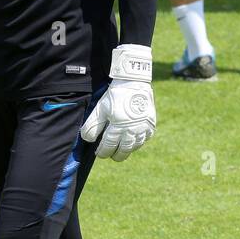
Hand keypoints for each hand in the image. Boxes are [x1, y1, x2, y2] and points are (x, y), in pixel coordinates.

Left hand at [80, 44, 155, 160]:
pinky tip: (133, 142)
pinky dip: (138, 143)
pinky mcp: (151, 124)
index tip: (99, 153)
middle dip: (116, 155)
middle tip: (111, 155)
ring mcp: (144, 127)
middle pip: (124, 149)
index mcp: (118, 125)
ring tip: (121, 150)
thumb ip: (93, 125)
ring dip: (127, 150)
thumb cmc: (115, 96)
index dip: (103, 152)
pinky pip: (145, 139)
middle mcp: (132, 128)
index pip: (109, 145)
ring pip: (135, 146)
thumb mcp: (100, 109)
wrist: (134, 83)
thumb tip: (88, 140)